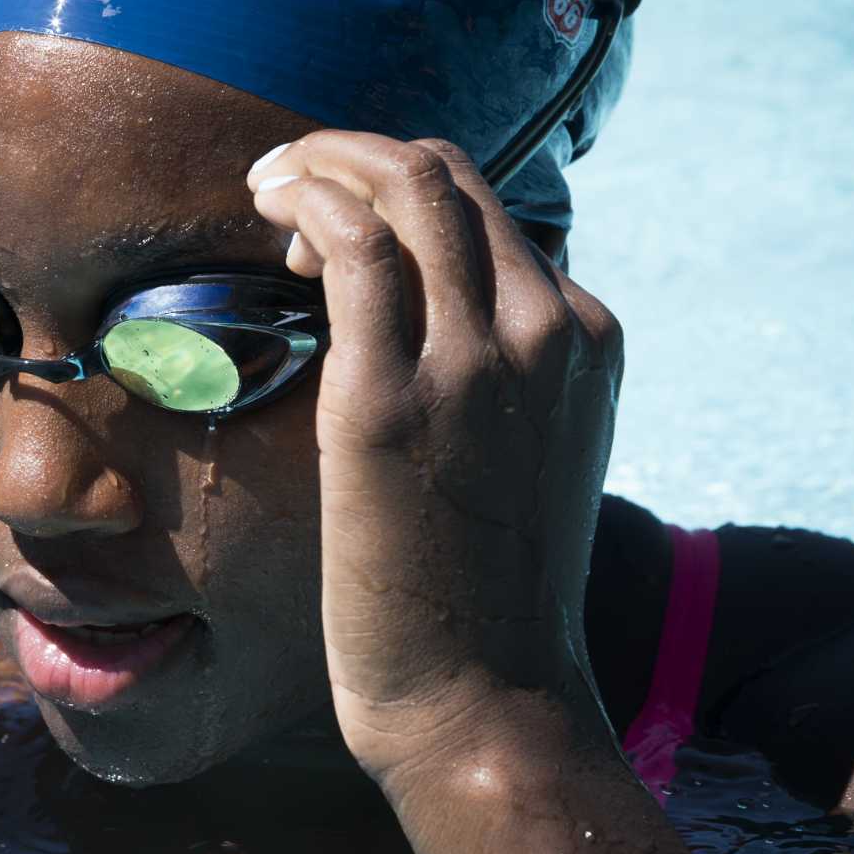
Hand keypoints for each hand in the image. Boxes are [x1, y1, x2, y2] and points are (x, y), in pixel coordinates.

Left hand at [246, 133, 622, 783]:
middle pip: (448, 177)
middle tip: (288, 181)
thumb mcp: (525, 459)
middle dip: (357, 155)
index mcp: (585, 338)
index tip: (335, 223)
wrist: (490, 699)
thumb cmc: (487, 594)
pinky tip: (267, 205)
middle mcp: (546, 328)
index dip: (402, 193)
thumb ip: (500, 381)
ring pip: (406, 187)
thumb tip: (426, 328)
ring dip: (325, 160)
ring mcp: (475, 357)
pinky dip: (308, 197)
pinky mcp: (392, 395)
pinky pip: (353, 244)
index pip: (489, 211)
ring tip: (269, 184)